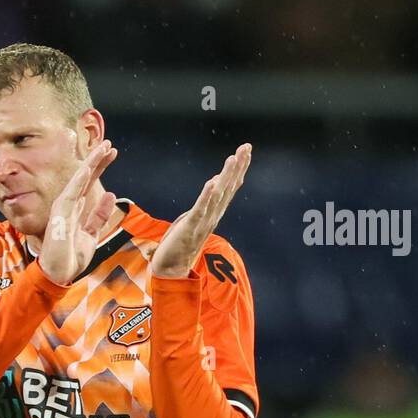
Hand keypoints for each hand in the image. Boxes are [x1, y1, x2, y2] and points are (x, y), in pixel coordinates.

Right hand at [38, 139, 118, 285]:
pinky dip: (79, 181)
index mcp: (76, 208)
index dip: (100, 167)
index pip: (89, 183)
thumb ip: (99, 215)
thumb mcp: (91, 234)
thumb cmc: (71, 257)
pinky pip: (71, 194)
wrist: (58, 274)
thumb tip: (111, 195)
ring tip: (103, 148)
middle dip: (98, 160)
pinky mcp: (60, 215)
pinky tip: (87, 168)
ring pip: (79, 180)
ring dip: (91, 164)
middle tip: (110, 144)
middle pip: (85, 177)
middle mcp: (68, 205)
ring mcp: (63, 208)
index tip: (112, 153)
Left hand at [149, 143, 251, 278]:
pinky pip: (200, 210)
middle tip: (246, 147)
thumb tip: (214, 184)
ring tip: (233, 158)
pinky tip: (212, 182)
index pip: (228, 188)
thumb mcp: (194, 219)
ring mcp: (203, 222)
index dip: (238, 170)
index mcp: (213, 213)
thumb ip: (205, 204)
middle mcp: (212, 216)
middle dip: (237, 167)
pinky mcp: (190, 228)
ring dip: (226, 177)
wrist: (171, 270)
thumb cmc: (179, 244)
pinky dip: (206, 196)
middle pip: (228, 188)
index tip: (245, 152)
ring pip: (217, 195)